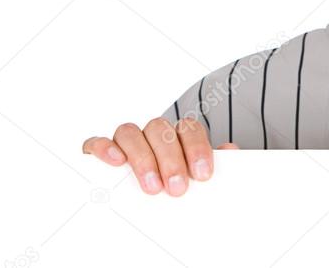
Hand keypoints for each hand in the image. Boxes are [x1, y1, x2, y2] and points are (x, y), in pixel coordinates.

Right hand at [82, 117, 238, 195]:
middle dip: (171, 159)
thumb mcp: (194, 176)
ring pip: (131, 132)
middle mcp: (152, 134)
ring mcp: (126, 140)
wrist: (145, 200)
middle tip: (176, 188)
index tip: (203, 174)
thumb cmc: (174, 184)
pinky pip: (97, 141)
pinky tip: (116, 161)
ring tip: (151, 186)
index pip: (189, 129)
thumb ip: (212, 163)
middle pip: (160, 130)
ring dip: (142, 157)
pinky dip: (105, 147)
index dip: (197, 149)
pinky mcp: (100, 151)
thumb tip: (230, 150)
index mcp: (177, 137)